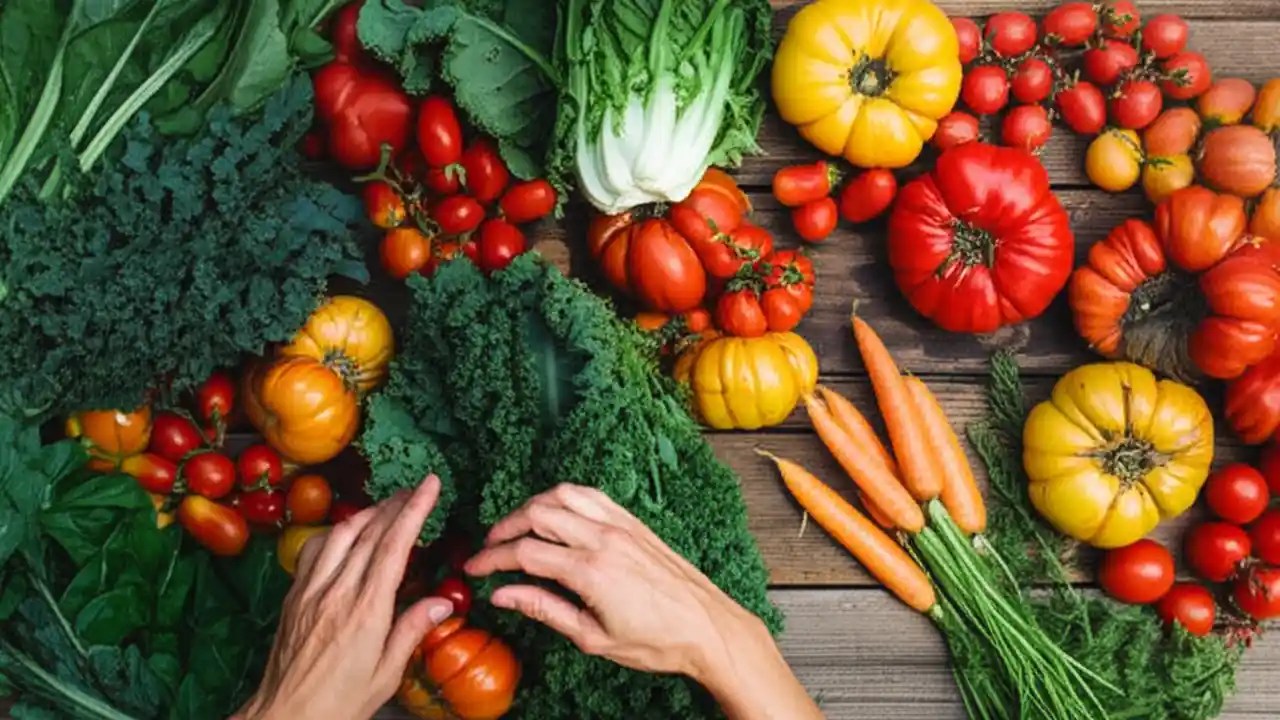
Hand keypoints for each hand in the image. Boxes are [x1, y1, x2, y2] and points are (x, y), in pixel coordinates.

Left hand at [238, 476, 452, 719]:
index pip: (395, 546)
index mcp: (366, 611)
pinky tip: (346, 533)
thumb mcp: (385, 674)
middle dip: (396, 504)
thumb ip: (411, 631)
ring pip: (340, 534)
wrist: (283, 718)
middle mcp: (336, 592)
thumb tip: (441, 601)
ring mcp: (310, 591)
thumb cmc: (338, 704)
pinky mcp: (293, 596)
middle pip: (369, 532)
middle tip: (416, 489)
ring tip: (388, 505)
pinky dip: (335, 532)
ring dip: (367, 513)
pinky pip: (314, 550)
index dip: (414, 510)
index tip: (430, 486)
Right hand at [464, 484, 821, 719]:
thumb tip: (503, 595)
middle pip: (537, 514)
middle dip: (504, 527)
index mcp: (591, 571)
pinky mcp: (633, 522)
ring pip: (562, 495)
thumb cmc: (656, 641)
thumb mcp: (592, 638)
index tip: (474, 568)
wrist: (707, 627)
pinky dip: (563, 497)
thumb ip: (544, 610)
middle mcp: (604, 539)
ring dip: (531, 506)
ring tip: (517, 527)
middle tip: (489, 547)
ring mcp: (621, 525)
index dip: (491, 558)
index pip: (525, 552)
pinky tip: (554, 513)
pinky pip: (590, 495)